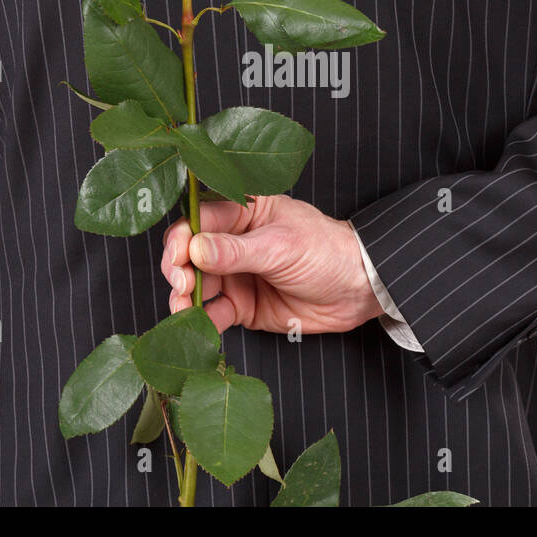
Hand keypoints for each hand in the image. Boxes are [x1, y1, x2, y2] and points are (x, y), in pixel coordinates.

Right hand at [159, 194, 384, 334]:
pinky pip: (213, 313)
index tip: (179, 256)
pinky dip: (202, 319)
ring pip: (196, 284)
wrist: (357, 290)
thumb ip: (236, 250)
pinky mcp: (241, 306)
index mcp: (244, 212)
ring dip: (184, 297)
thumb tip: (195, 249)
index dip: (182, 236)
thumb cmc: (326, 252)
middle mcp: (233, 242)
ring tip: (184, 307)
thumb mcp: (281, 246)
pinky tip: (200, 324)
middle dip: (178, 269)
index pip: (199, 218)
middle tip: (183, 284)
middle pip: (189, 252)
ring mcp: (235, 275)